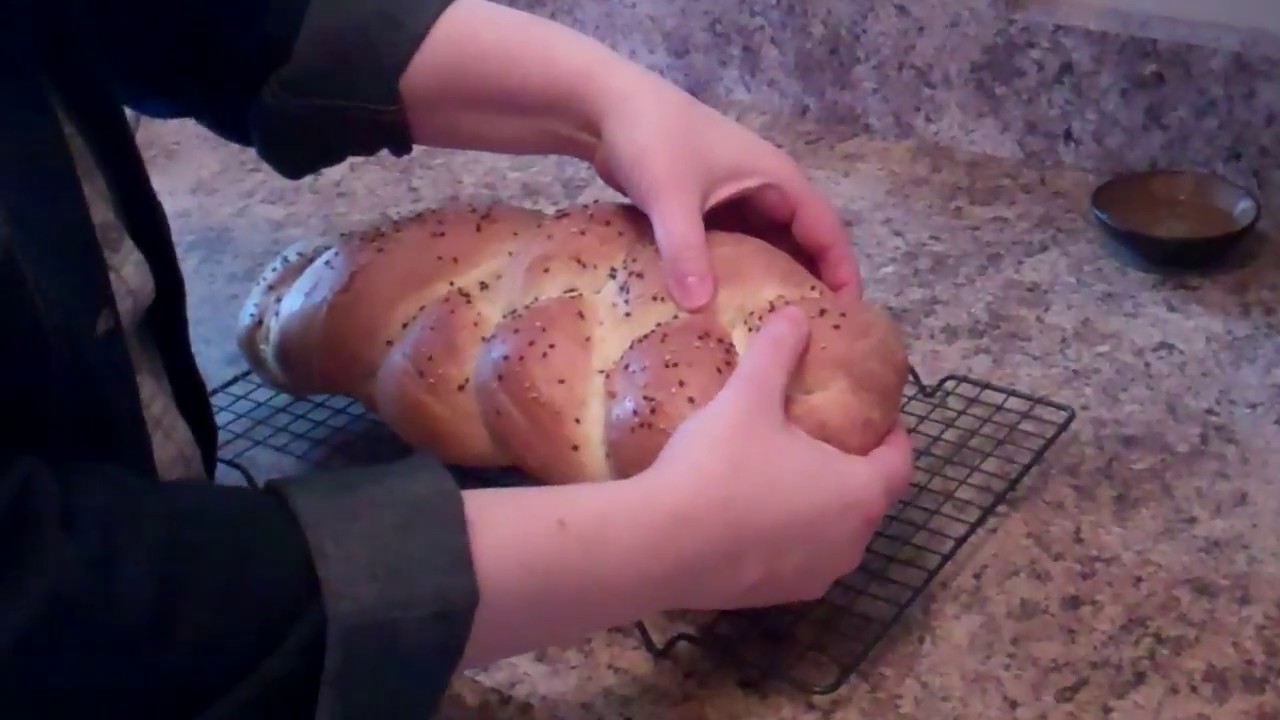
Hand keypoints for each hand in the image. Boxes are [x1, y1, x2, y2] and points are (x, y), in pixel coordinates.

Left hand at [590, 75, 860, 310]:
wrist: (605, 105)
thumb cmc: (651, 137)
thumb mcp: (671, 196)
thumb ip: (686, 250)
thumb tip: (699, 306)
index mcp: (775, 179)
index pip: (826, 230)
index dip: (842, 272)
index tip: (847, 317)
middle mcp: (763, 188)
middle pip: (800, 243)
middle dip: (809, 285)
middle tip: (812, 337)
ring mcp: (734, 197)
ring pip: (765, 247)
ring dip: (771, 281)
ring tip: (772, 331)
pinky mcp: (705, 207)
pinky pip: (733, 247)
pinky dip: (736, 273)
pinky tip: (726, 308)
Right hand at [641, 306, 912, 609]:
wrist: (658, 545)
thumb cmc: (720, 467)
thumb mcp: (748, 398)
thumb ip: (777, 352)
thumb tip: (795, 313)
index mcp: (859, 494)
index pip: (899, 462)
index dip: (892, 435)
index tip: (877, 414)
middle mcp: (849, 544)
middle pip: (867, 499)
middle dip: (852, 467)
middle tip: (825, 434)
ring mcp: (812, 578)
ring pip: (831, 533)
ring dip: (819, 504)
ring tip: (786, 470)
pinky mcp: (774, 597)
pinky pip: (793, 558)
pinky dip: (785, 534)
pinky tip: (749, 511)